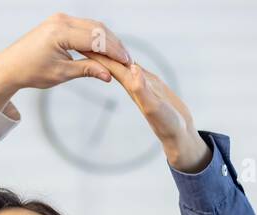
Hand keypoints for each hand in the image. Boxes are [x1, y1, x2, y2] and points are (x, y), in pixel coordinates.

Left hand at [0, 13, 132, 111]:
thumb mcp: (61, 73)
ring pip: (93, 26)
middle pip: (98, 28)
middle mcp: (61, 21)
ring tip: (119, 56)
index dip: (113, 50)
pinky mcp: (60, 22)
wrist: (11, 65)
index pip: (96, 38)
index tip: (126, 62)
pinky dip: (96, 37)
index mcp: (60, 32)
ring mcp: (60, 19)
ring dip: (107, 40)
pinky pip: (84, 27)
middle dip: (114, 44)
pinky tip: (105, 50)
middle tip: (126, 60)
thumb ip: (87, 70)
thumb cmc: (31, 71)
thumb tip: (109, 75)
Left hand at [85, 52, 211, 172]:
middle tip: (80, 38)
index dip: (96, 53)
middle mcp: (133, 84)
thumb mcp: (154, 107)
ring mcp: (141, 83)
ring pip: (121, 64)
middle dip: (98, 50)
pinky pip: (134, 69)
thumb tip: (131, 68)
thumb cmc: (167, 124)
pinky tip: (122, 59)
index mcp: (130, 87)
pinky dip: (126, 61)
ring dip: (109, 54)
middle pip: (112, 63)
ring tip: (96, 43)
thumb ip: (142, 89)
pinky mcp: (151, 84)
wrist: (177, 134)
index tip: (79, 42)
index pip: (109, 65)